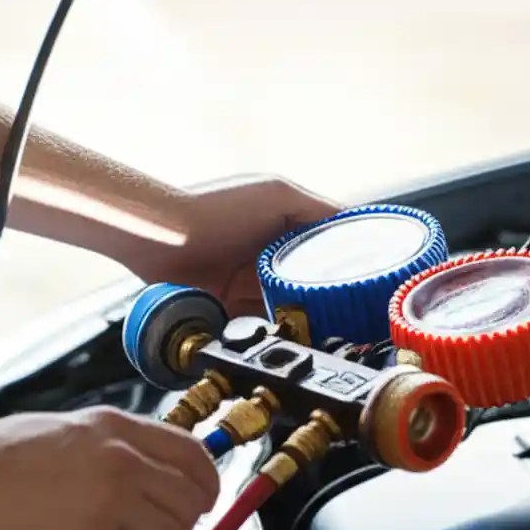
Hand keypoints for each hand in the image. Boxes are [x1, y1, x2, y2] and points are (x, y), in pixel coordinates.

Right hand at [0, 407, 218, 529]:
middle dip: (178, 529)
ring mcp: (109, 501)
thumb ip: (108, 449)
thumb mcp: (65, 431)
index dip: (206, 485)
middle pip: (191, 501)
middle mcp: (122, 460)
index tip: (202, 503)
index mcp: (116, 428)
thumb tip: (138, 474)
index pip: (193, 453)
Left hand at [134, 176, 340, 316]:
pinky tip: (287, 335)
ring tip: (323, 328)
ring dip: (301, 318)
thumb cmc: (215, 208)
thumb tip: (353, 224)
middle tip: (348, 314)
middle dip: (326, 298)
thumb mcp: (275, 194)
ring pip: (286, 307)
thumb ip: (315, 209)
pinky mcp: (227, 307)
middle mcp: (266, 255)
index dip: (349, 262)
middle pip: (309, 283)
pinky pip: (257, 324)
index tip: (370, 280)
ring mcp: (246, 283)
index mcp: (283, 225)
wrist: (160, 237)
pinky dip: (270, 330)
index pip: (326, 247)